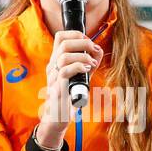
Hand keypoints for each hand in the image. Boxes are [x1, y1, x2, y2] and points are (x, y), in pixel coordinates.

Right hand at [35, 31, 103, 147]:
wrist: (58, 116)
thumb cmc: (68, 96)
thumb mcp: (81, 76)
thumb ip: (89, 62)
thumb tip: (98, 49)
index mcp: (56, 61)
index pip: (60, 37)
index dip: (75, 34)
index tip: (88, 40)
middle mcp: (52, 67)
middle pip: (63, 43)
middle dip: (83, 43)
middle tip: (94, 50)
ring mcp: (53, 77)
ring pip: (64, 56)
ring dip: (82, 56)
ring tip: (92, 64)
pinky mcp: (57, 89)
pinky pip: (65, 72)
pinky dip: (79, 67)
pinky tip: (87, 71)